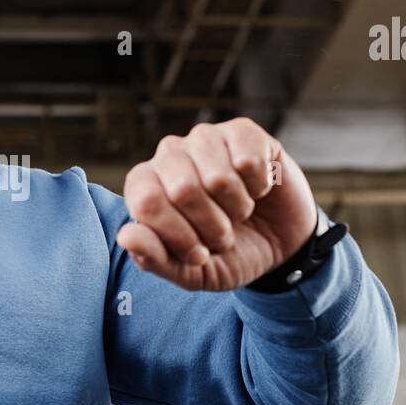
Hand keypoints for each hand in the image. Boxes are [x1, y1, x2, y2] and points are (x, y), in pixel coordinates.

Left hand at [116, 119, 317, 291]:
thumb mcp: (191, 272)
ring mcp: (205, 139)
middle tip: (224, 235)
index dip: (178, 237)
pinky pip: (249, 161)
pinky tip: (258, 189)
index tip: (199, 255)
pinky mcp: (243, 131)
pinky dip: (260, 187)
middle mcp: (169, 155)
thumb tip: (125, 236)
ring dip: (238, 208)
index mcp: (145, 186)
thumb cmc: (226, 255)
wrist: (280, 244)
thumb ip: (154, 259)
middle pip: (183, 189)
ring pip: (219, 177)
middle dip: (212, 226)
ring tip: (240, 212)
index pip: (146, 202)